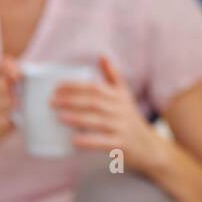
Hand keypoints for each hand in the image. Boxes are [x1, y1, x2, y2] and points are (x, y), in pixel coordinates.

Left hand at [52, 56, 163, 171]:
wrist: (149, 146)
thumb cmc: (130, 118)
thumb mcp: (125, 96)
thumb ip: (113, 76)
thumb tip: (102, 55)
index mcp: (119, 97)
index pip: (95, 88)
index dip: (76, 86)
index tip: (56, 87)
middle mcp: (121, 110)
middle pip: (95, 102)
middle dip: (72, 100)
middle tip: (52, 102)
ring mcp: (122, 127)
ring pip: (98, 120)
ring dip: (78, 118)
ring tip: (60, 117)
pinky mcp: (121, 144)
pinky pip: (104, 142)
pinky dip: (89, 141)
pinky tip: (74, 141)